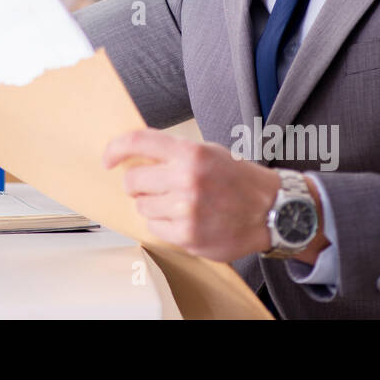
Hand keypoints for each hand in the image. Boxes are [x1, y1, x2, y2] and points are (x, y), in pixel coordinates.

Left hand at [102, 129, 286, 261]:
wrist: (271, 210)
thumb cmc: (238, 179)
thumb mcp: (208, 151)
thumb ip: (172, 152)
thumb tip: (133, 154)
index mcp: (191, 153)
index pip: (137, 143)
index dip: (115, 150)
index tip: (108, 159)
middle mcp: (187, 180)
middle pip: (132, 182)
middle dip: (137, 184)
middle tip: (152, 186)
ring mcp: (186, 211)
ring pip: (141, 207)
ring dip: (152, 205)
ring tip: (177, 203)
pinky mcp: (187, 236)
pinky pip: (155, 228)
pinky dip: (164, 224)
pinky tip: (184, 218)